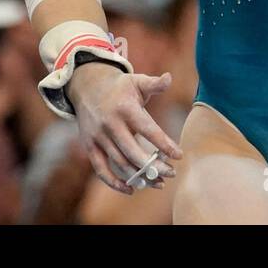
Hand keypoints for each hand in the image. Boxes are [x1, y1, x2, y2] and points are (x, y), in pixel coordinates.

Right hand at [63, 62, 182, 194]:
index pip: (148, 130)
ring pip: (120, 163)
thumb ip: (154, 83)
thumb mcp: (137, 81)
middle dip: (154, 167)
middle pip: (134, 152)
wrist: (87, 87)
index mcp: (125, 108)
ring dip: (140, 176)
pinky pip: (101, 170)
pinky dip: (114, 183)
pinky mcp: (90, 146)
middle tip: (171, 174)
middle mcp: (110, 123)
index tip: (179, 155)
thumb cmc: (120, 88)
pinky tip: (132, 190)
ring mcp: (98, 137)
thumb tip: (169, 77)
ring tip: (159, 182)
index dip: (164, 144)